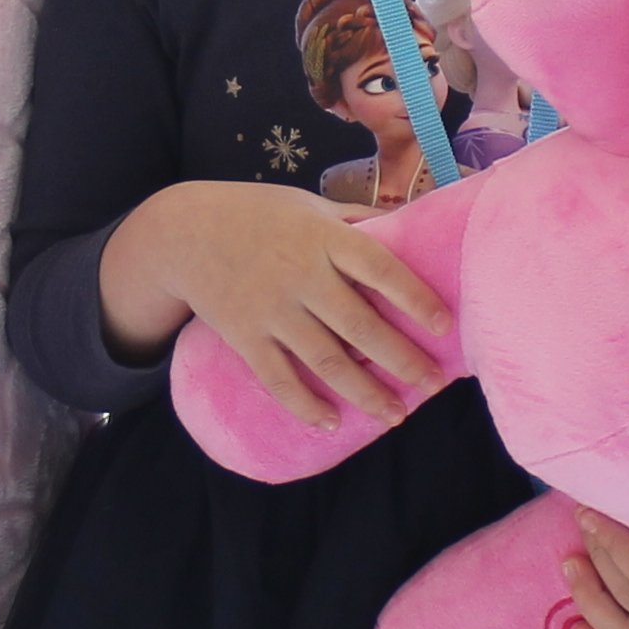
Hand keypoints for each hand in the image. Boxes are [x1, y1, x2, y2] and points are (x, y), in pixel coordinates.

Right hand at [103, 179, 448, 424]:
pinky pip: (278, 378)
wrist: (183, 233)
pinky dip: (304, 404)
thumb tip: (410, 224)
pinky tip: (331, 422)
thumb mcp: (308, 206)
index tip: (444, 325)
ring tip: (396, 415)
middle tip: (435, 383)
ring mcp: (271, 310)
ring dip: (364, 392)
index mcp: (323, 239)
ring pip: (325, 360)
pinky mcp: (244, 336)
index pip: (379, 269)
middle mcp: (300, 276)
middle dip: (402, 359)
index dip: (415, 298)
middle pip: (360, 326)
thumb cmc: (258, 214)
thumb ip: (355, 220)